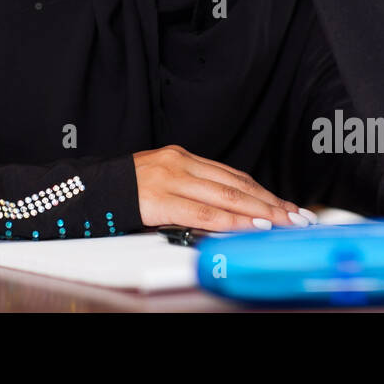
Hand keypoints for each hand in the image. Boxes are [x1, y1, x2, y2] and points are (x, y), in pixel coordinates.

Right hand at [132, 144, 316, 230]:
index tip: (286, 205)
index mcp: (182, 157)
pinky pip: (202, 212)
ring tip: (282, 223)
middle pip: (236, 184)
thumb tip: (228, 210)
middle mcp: (180, 163)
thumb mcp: (161, 181)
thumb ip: (191, 190)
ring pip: (225, 196)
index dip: (263, 191)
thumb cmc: (123, 191)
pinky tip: (248, 227)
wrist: (86, 190)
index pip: (233, 175)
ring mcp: (170, 179)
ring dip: (259, 212)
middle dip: (270, 202)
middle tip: (296, 217)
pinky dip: (230, 221)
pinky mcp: (159, 198)